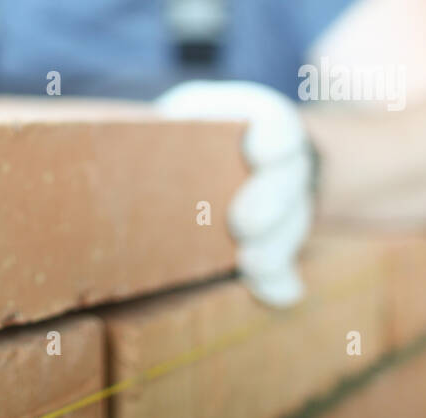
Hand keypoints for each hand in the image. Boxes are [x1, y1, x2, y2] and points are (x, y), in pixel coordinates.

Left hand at [156, 81, 313, 307]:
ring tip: (252, 262)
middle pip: (287, 184)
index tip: (259, 151)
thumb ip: (174, 124)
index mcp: (261, 126)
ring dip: (272, 248)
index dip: (273, 139)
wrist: (235, 154)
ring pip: (289, 228)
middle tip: (244, 222)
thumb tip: (136, 142)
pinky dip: (276, 282)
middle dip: (270, 202)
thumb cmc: (197, 132)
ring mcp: (286, 209)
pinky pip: (284, 267)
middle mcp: (283, 167)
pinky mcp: (276, 246)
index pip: (277, 126)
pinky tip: (274, 294)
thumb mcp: (188, 113)